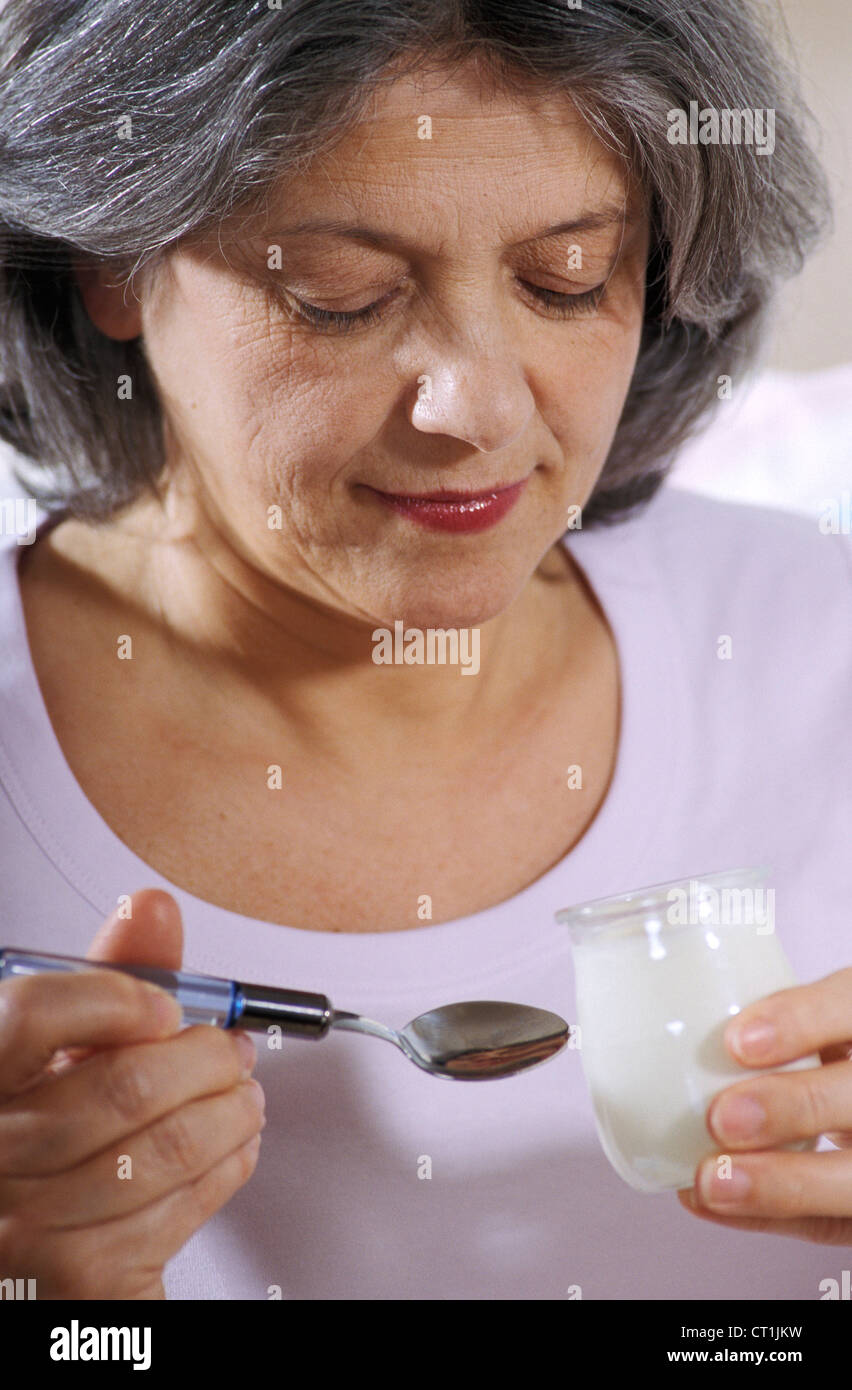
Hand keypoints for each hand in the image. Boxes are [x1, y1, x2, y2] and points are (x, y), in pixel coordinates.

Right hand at [0, 889, 265, 1297]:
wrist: (34, 1260)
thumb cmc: (51, 1138)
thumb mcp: (62, 1055)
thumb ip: (106, 980)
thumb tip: (154, 907)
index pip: (31, 1018)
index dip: (117, 1000)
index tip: (166, 1006)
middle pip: (125, 1085)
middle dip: (209, 1058)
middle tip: (234, 1049)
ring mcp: (28, 1227)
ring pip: (168, 1147)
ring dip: (233, 1111)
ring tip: (243, 1095)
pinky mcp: (82, 1280)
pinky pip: (181, 1207)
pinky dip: (229, 1165)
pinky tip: (233, 1146)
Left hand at [678, 967, 851, 1244]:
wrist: (847, 1100)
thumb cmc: (815, 1053)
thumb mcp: (812, 1018)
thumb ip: (772, 1019)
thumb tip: (662, 1024)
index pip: (851, 1004)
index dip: (803, 1020)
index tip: (738, 1039)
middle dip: (794, 1107)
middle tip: (722, 1117)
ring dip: (782, 1183)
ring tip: (711, 1181)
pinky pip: (832, 1222)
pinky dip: (772, 1217)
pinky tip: (712, 1203)